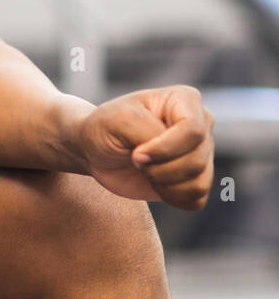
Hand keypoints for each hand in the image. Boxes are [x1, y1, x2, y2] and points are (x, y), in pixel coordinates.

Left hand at [73, 86, 214, 209]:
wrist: (95, 151)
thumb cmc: (105, 128)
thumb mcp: (117, 119)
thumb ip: (146, 132)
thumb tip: (165, 157)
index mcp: (185, 100)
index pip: (193, 131)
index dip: (164, 149)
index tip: (136, 153)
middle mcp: (201, 124)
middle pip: (196, 160)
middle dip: (159, 169)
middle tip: (135, 160)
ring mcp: (202, 152)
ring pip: (198, 183)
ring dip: (163, 184)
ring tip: (144, 171)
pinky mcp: (197, 178)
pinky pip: (197, 199)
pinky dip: (172, 197)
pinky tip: (154, 184)